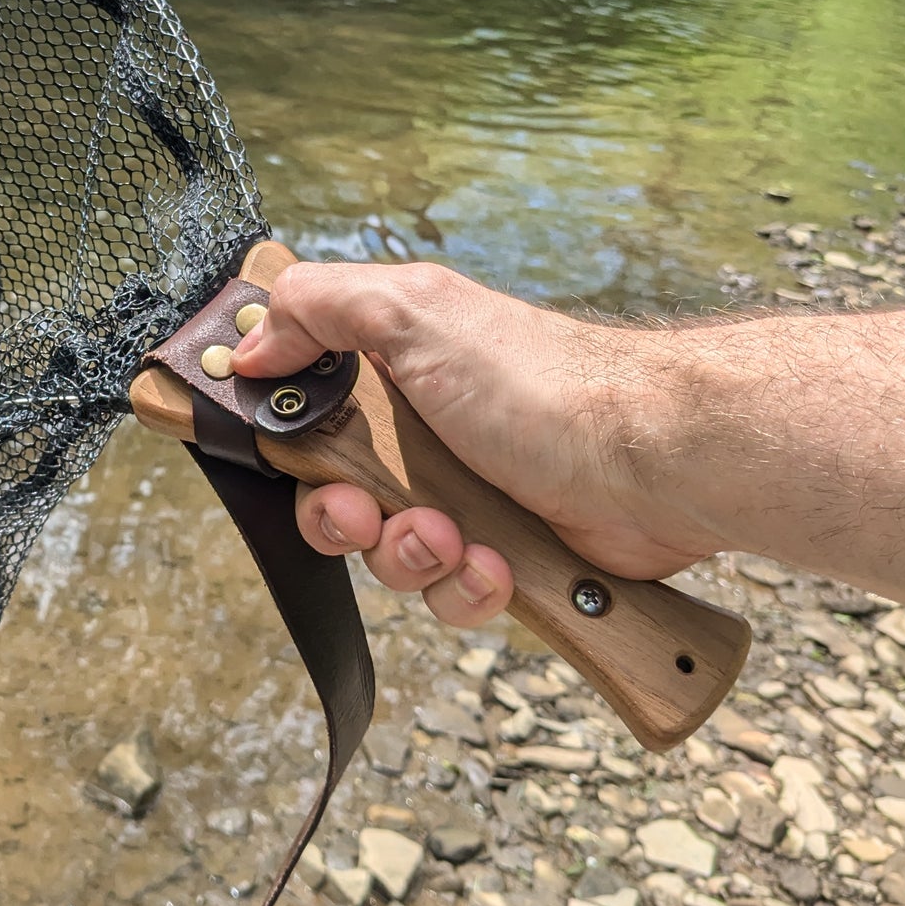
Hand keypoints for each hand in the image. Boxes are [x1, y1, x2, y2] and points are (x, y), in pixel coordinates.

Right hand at [231, 261, 725, 628]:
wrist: (656, 461)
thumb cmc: (543, 380)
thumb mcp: (414, 313)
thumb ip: (318, 309)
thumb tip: (248, 345)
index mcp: (394, 369)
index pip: (305, 408)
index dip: (287, 441)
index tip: (288, 456)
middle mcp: (424, 433)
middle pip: (333, 496)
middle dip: (341, 516)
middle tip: (368, 512)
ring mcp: (466, 497)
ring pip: (388, 557)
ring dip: (409, 556)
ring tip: (455, 537)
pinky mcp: (505, 556)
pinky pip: (451, 596)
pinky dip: (467, 587)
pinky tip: (497, 565)